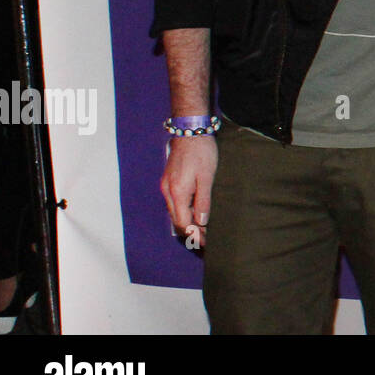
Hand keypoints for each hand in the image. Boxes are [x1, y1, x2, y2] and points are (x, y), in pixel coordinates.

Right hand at [160, 135, 216, 249]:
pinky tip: (194, 213)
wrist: (190, 131)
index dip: (194, 234)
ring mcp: (166, 186)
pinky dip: (183, 212)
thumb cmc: (202, 152)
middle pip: (176, 220)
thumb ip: (204, 200)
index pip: (183, 222)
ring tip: (202, 230)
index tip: (206, 243)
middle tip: (205, 241)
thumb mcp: (207, 177)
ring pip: (174, 212)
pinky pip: (174, 203)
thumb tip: (202, 221)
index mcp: (177, 192)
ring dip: (186, 223)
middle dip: (190, 232)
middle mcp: (168, 191)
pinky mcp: (168, 181)